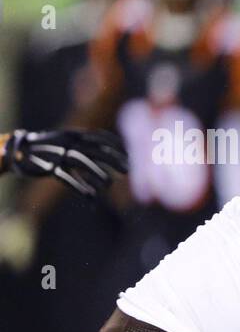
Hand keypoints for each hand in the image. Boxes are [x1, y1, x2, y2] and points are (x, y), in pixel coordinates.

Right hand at [0, 129, 127, 197]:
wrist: (19, 151)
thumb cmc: (50, 149)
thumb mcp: (68, 143)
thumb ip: (85, 148)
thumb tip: (109, 157)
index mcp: (74, 134)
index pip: (99, 137)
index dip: (116, 145)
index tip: (129, 154)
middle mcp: (67, 142)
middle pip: (94, 150)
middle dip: (112, 160)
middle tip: (127, 170)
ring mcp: (57, 154)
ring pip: (82, 162)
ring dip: (98, 174)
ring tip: (108, 185)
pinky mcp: (48, 167)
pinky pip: (66, 178)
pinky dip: (80, 188)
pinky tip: (91, 197)